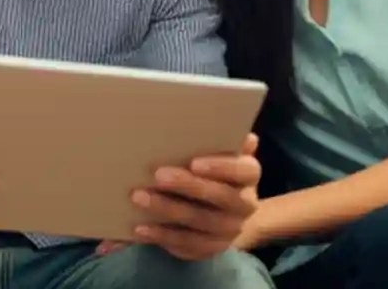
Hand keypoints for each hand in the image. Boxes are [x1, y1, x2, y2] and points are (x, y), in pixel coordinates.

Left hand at [129, 133, 261, 259]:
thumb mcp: (223, 155)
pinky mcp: (210, 249)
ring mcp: (228, 231)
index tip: (194, 163)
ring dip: (167, 209)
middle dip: (187, 185)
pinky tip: (140, 228)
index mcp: (249, 177)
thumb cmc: (218, 173)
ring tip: (138, 197)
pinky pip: (186, 244)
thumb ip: (227, 143)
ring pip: (198, 221)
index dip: (221, 167)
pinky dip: (162, 236)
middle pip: (219, 196)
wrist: (229, 215)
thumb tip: (247, 137)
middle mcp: (244, 206)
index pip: (244, 171)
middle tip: (158, 175)